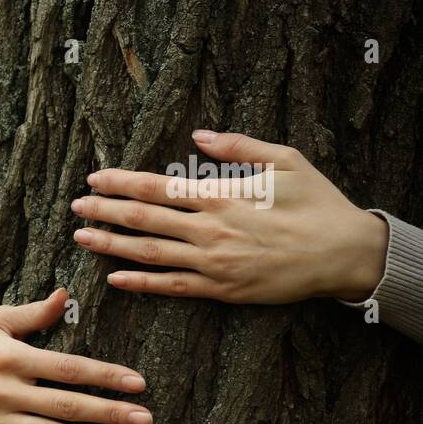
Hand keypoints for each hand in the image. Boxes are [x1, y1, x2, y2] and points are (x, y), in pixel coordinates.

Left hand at [72, 131, 388, 302]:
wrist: (346, 255)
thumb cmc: (319, 204)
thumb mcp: (287, 160)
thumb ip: (239, 147)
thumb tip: (199, 133)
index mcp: (222, 196)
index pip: (158, 187)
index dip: (121, 182)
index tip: (94, 177)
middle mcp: (210, 231)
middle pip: (143, 219)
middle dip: (104, 211)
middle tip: (75, 206)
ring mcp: (213, 264)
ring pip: (149, 254)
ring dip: (111, 245)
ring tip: (81, 238)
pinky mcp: (221, 290)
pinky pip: (171, 287)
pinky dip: (140, 283)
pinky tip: (114, 278)